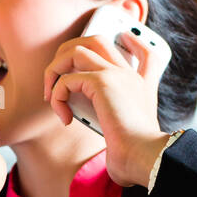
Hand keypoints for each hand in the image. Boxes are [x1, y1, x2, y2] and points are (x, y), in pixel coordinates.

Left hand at [43, 32, 171, 186]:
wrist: (145, 156)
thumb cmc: (134, 152)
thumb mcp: (129, 130)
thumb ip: (118, 122)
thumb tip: (105, 136)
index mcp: (139, 83)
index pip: (141, 50)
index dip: (128, 41)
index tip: (115, 45)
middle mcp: (129, 74)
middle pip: (96, 40)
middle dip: (66, 54)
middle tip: (54, 81)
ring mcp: (117, 74)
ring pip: (76, 50)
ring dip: (54, 71)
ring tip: (51, 97)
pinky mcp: (103, 82)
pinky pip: (66, 80)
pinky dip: (57, 98)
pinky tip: (64, 119)